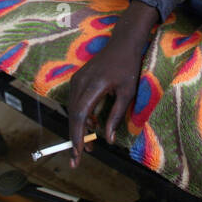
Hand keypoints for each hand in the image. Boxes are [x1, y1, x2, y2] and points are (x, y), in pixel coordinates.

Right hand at [64, 39, 143, 168]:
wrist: (123, 43)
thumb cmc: (128, 66)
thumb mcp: (127, 93)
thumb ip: (116, 117)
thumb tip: (109, 140)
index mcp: (92, 86)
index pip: (79, 116)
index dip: (77, 137)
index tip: (78, 153)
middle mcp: (80, 83)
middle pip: (73, 116)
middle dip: (76, 138)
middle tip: (80, 158)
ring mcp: (77, 80)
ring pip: (73, 110)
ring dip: (79, 129)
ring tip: (90, 146)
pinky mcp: (78, 80)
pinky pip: (76, 102)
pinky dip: (82, 117)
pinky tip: (92, 126)